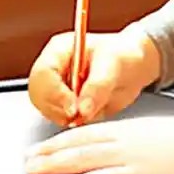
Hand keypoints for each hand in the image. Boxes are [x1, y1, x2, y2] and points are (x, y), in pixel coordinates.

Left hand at [23, 117, 173, 173]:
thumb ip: (154, 144)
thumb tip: (146, 152)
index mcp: (139, 129)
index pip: (94, 131)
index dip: (67, 138)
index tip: (51, 143)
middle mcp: (129, 141)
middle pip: (81, 143)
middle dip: (52, 150)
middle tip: (30, 157)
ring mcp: (130, 160)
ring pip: (82, 160)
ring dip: (54, 164)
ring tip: (34, 170)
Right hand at [27, 26, 160, 126]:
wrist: (135, 67)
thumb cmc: (123, 55)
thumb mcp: (114, 63)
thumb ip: (98, 85)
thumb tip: (83, 109)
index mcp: (59, 51)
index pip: (43, 73)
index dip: (54, 93)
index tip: (73, 108)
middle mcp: (53, 70)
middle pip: (37, 95)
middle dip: (56, 109)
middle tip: (79, 114)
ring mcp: (57, 88)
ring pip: (46, 110)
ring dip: (65, 117)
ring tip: (89, 112)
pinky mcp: (65, 105)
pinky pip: (60, 119)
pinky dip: (73, 122)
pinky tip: (89, 114)